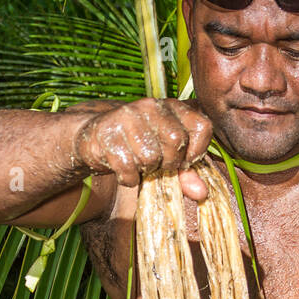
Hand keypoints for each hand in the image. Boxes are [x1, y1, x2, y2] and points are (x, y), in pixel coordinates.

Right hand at [73, 98, 212, 200]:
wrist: (95, 138)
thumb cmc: (139, 148)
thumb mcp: (167, 158)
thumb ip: (187, 173)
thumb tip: (201, 193)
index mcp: (173, 107)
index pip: (202, 127)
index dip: (197, 152)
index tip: (184, 162)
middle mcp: (151, 105)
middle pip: (177, 141)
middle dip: (169, 163)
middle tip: (157, 165)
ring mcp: (128, 116)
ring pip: (151, 157)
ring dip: (145, 171)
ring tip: (138, 163)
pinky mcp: (107, 133)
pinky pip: (127, 168)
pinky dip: (128, 178)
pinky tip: (124, 170)